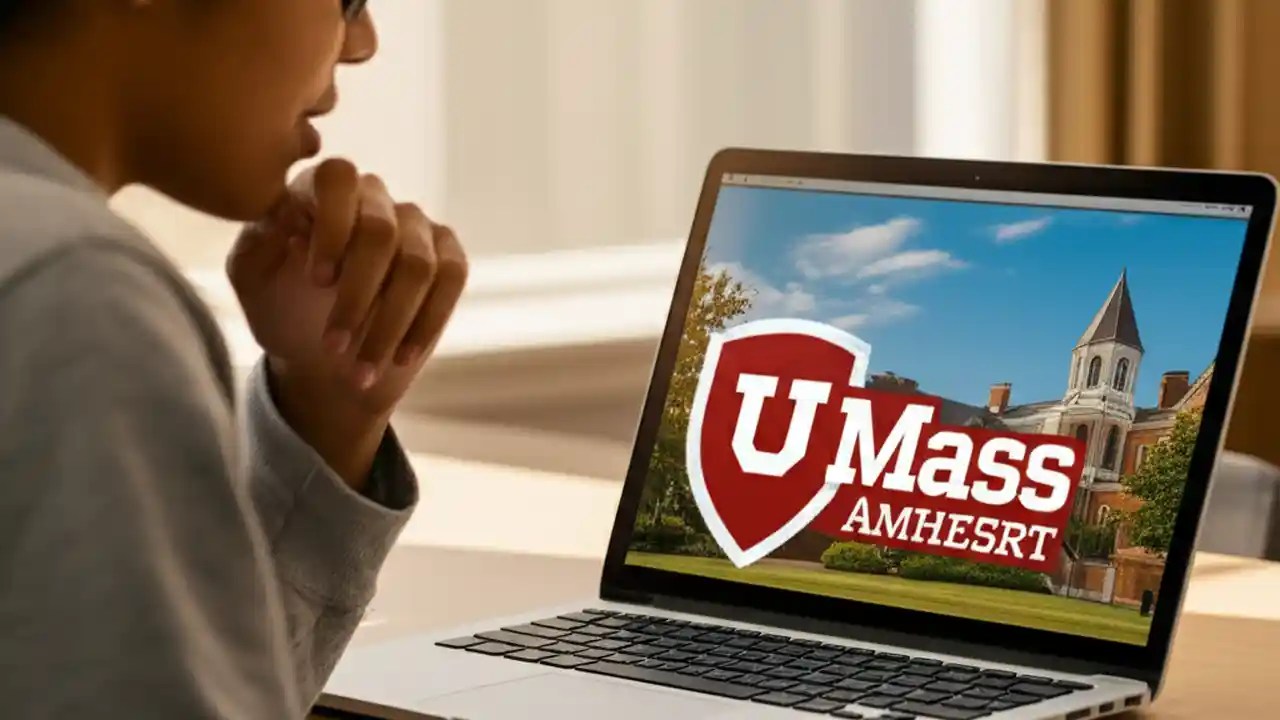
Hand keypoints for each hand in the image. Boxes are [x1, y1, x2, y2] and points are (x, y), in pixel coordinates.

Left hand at [227, 158, 467, 485]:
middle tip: (334, 345)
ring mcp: (415, 227)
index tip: (317, 282)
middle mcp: (373, 198)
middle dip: (358, 296)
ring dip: (388, 325)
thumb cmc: (281, 308)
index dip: (333, 226)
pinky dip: (425, 325)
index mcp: (321, 189)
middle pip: (381, 230)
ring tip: (360, 369)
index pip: (337, 178)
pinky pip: (452, 279)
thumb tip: (294, 223)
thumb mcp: (254, 280)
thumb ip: (262, 244)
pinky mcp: (447, 258)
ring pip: (418, 265)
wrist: (321, 358)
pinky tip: (400, 357)